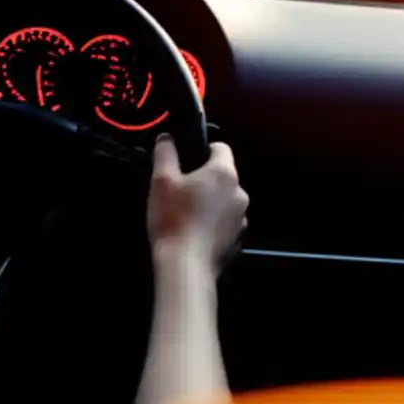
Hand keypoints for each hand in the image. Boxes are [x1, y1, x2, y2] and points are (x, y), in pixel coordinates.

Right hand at [147, 135, 247, 270]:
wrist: (185, 265)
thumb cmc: (173, 218)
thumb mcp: (161, 181)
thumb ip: (165, 153)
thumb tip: (167, 138)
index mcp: (224, 173)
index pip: (221, 147)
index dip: (204, 150)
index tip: (188, 161)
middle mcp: (239, 192)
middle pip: (223, 175)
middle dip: (205, 179)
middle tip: (180, 190)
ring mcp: (241, 217)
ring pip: (225, 200)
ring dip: (210, 201)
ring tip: (186, 214)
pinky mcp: (238, 239)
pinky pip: (225, 222)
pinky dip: (214, 223)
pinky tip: (194, 232)